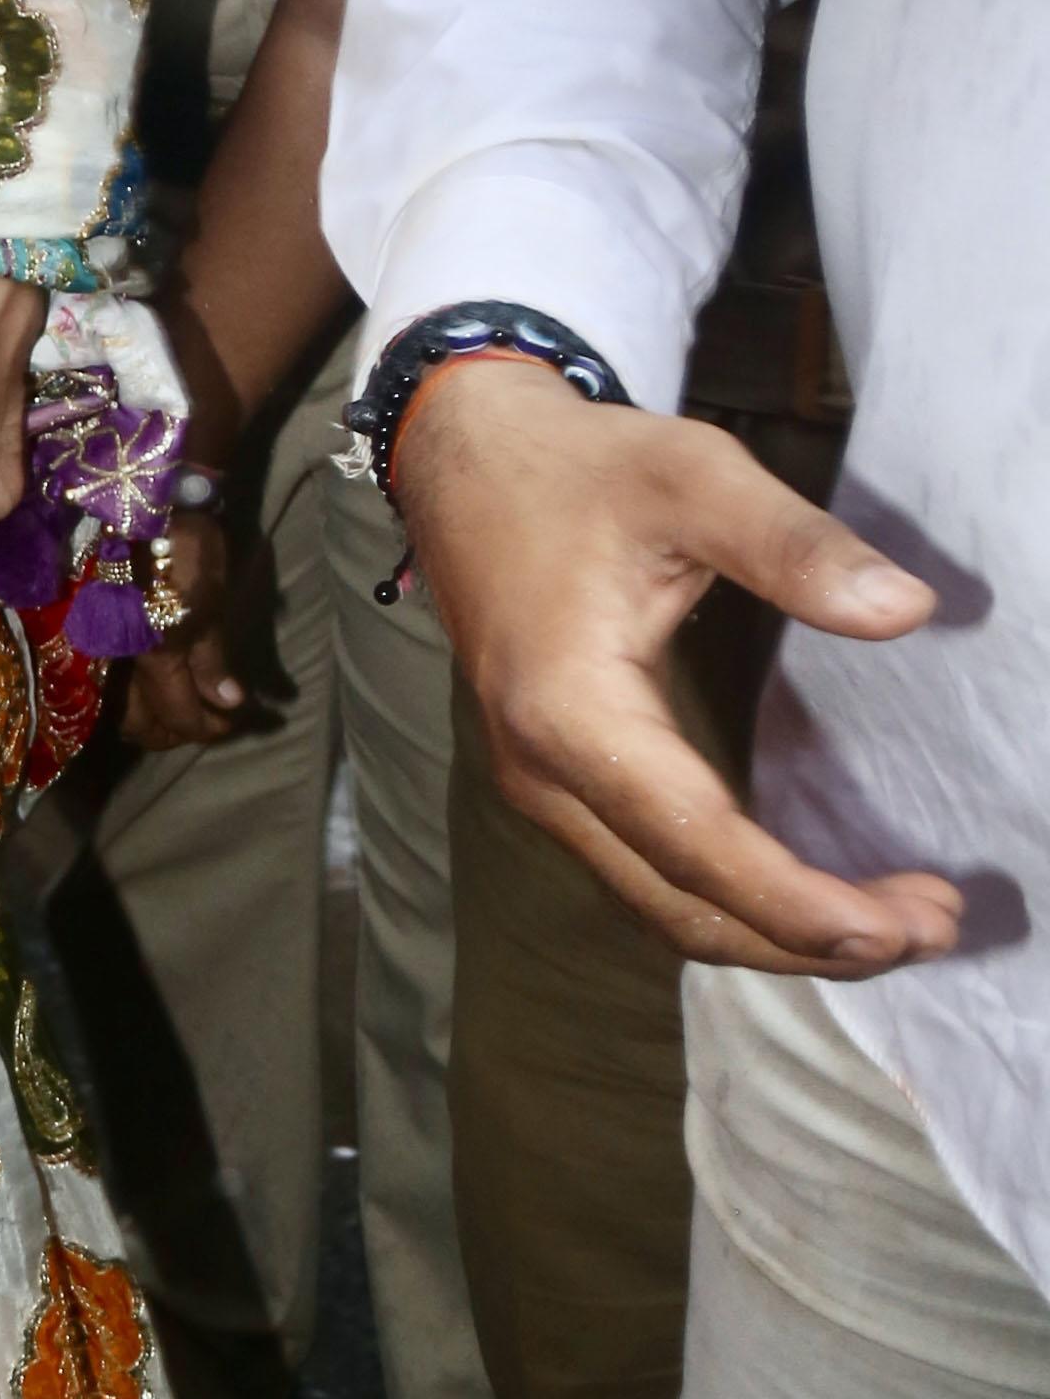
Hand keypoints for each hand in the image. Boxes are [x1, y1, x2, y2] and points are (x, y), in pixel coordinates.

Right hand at [117, 508, 262, 749]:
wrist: (141, 505)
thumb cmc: (186, 548)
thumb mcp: (210, 602)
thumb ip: (213, 657)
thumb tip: (229, 702)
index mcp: (152, 651)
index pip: (178, 712)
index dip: (208, 726)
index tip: (234, 721)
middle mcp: (116, 660)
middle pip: (141, 725)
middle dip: (177, 732)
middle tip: (208, 721)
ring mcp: (99, 652)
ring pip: (117, 711)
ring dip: (151, 722)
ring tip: (180, 711)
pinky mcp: (91, 640)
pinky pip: (106, 689)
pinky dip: (129, 702)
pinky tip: (149, 694)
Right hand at [399, 364, 957, 970]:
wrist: (467, 459)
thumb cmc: (578, 469)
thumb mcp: (693, 478)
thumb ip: (794, 547)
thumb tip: (906, 611)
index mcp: (569, 711)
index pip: (694, 843)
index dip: (797, 901)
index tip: (897, 925)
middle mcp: (545, 774)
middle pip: (681, 905)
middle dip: (808, 939)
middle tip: (930, 928)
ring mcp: (544, 787)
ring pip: (664, 904)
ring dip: (776, 931)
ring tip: (893, 923)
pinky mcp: (560, 782)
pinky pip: (650, 875)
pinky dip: (736, 901)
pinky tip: (809, 891)